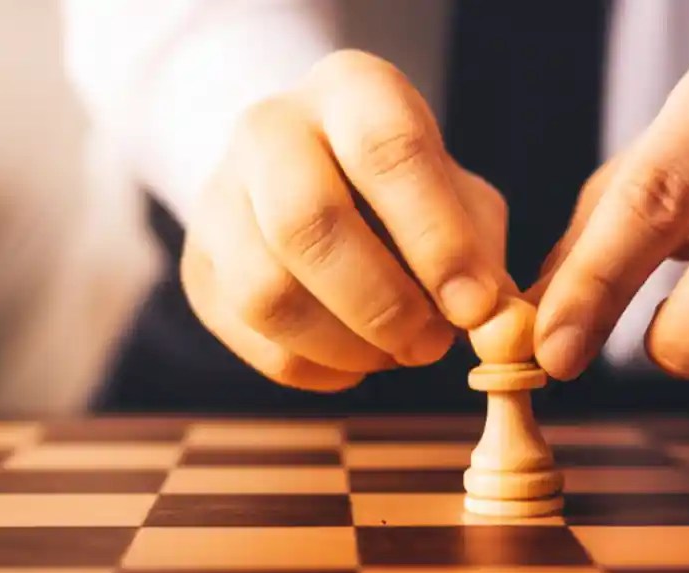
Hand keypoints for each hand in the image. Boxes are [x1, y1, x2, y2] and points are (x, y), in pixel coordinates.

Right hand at [181, 50, 510, 391]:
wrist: (309, 174)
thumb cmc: (401, 189)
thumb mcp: (457, 194)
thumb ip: (478, 252)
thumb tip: (489, 323)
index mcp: (349, 89)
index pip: (387, 152)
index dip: (436, 239)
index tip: (472, 305)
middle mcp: (269, 130)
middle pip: (306, 223)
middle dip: (379, 303)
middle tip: (428, 347)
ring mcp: (219, 197)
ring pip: (266, 292)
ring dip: (343, 345)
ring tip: (392, 354)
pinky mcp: (199, 265)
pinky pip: (250, 336)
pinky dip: (312, 367)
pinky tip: (352, 361)